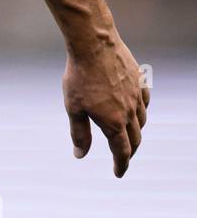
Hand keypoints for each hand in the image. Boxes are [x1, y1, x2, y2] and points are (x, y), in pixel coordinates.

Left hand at [63, 30, 148, 177]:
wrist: (94, 45)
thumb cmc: (79, 76)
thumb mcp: (73, 107)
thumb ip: (79, 133)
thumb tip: (80, 155)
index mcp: (113, 122)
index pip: (121, 151)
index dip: (121, 164)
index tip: (118, 173)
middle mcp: (129, 112)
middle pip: (135, 139)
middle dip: (129, 152)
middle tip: (123, 157)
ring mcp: (137, 96)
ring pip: (142, 121)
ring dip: (136, 132)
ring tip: (127, 135)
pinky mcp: (140, 82)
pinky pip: (145, 102)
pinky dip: (141, 112)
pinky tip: (135, 110)